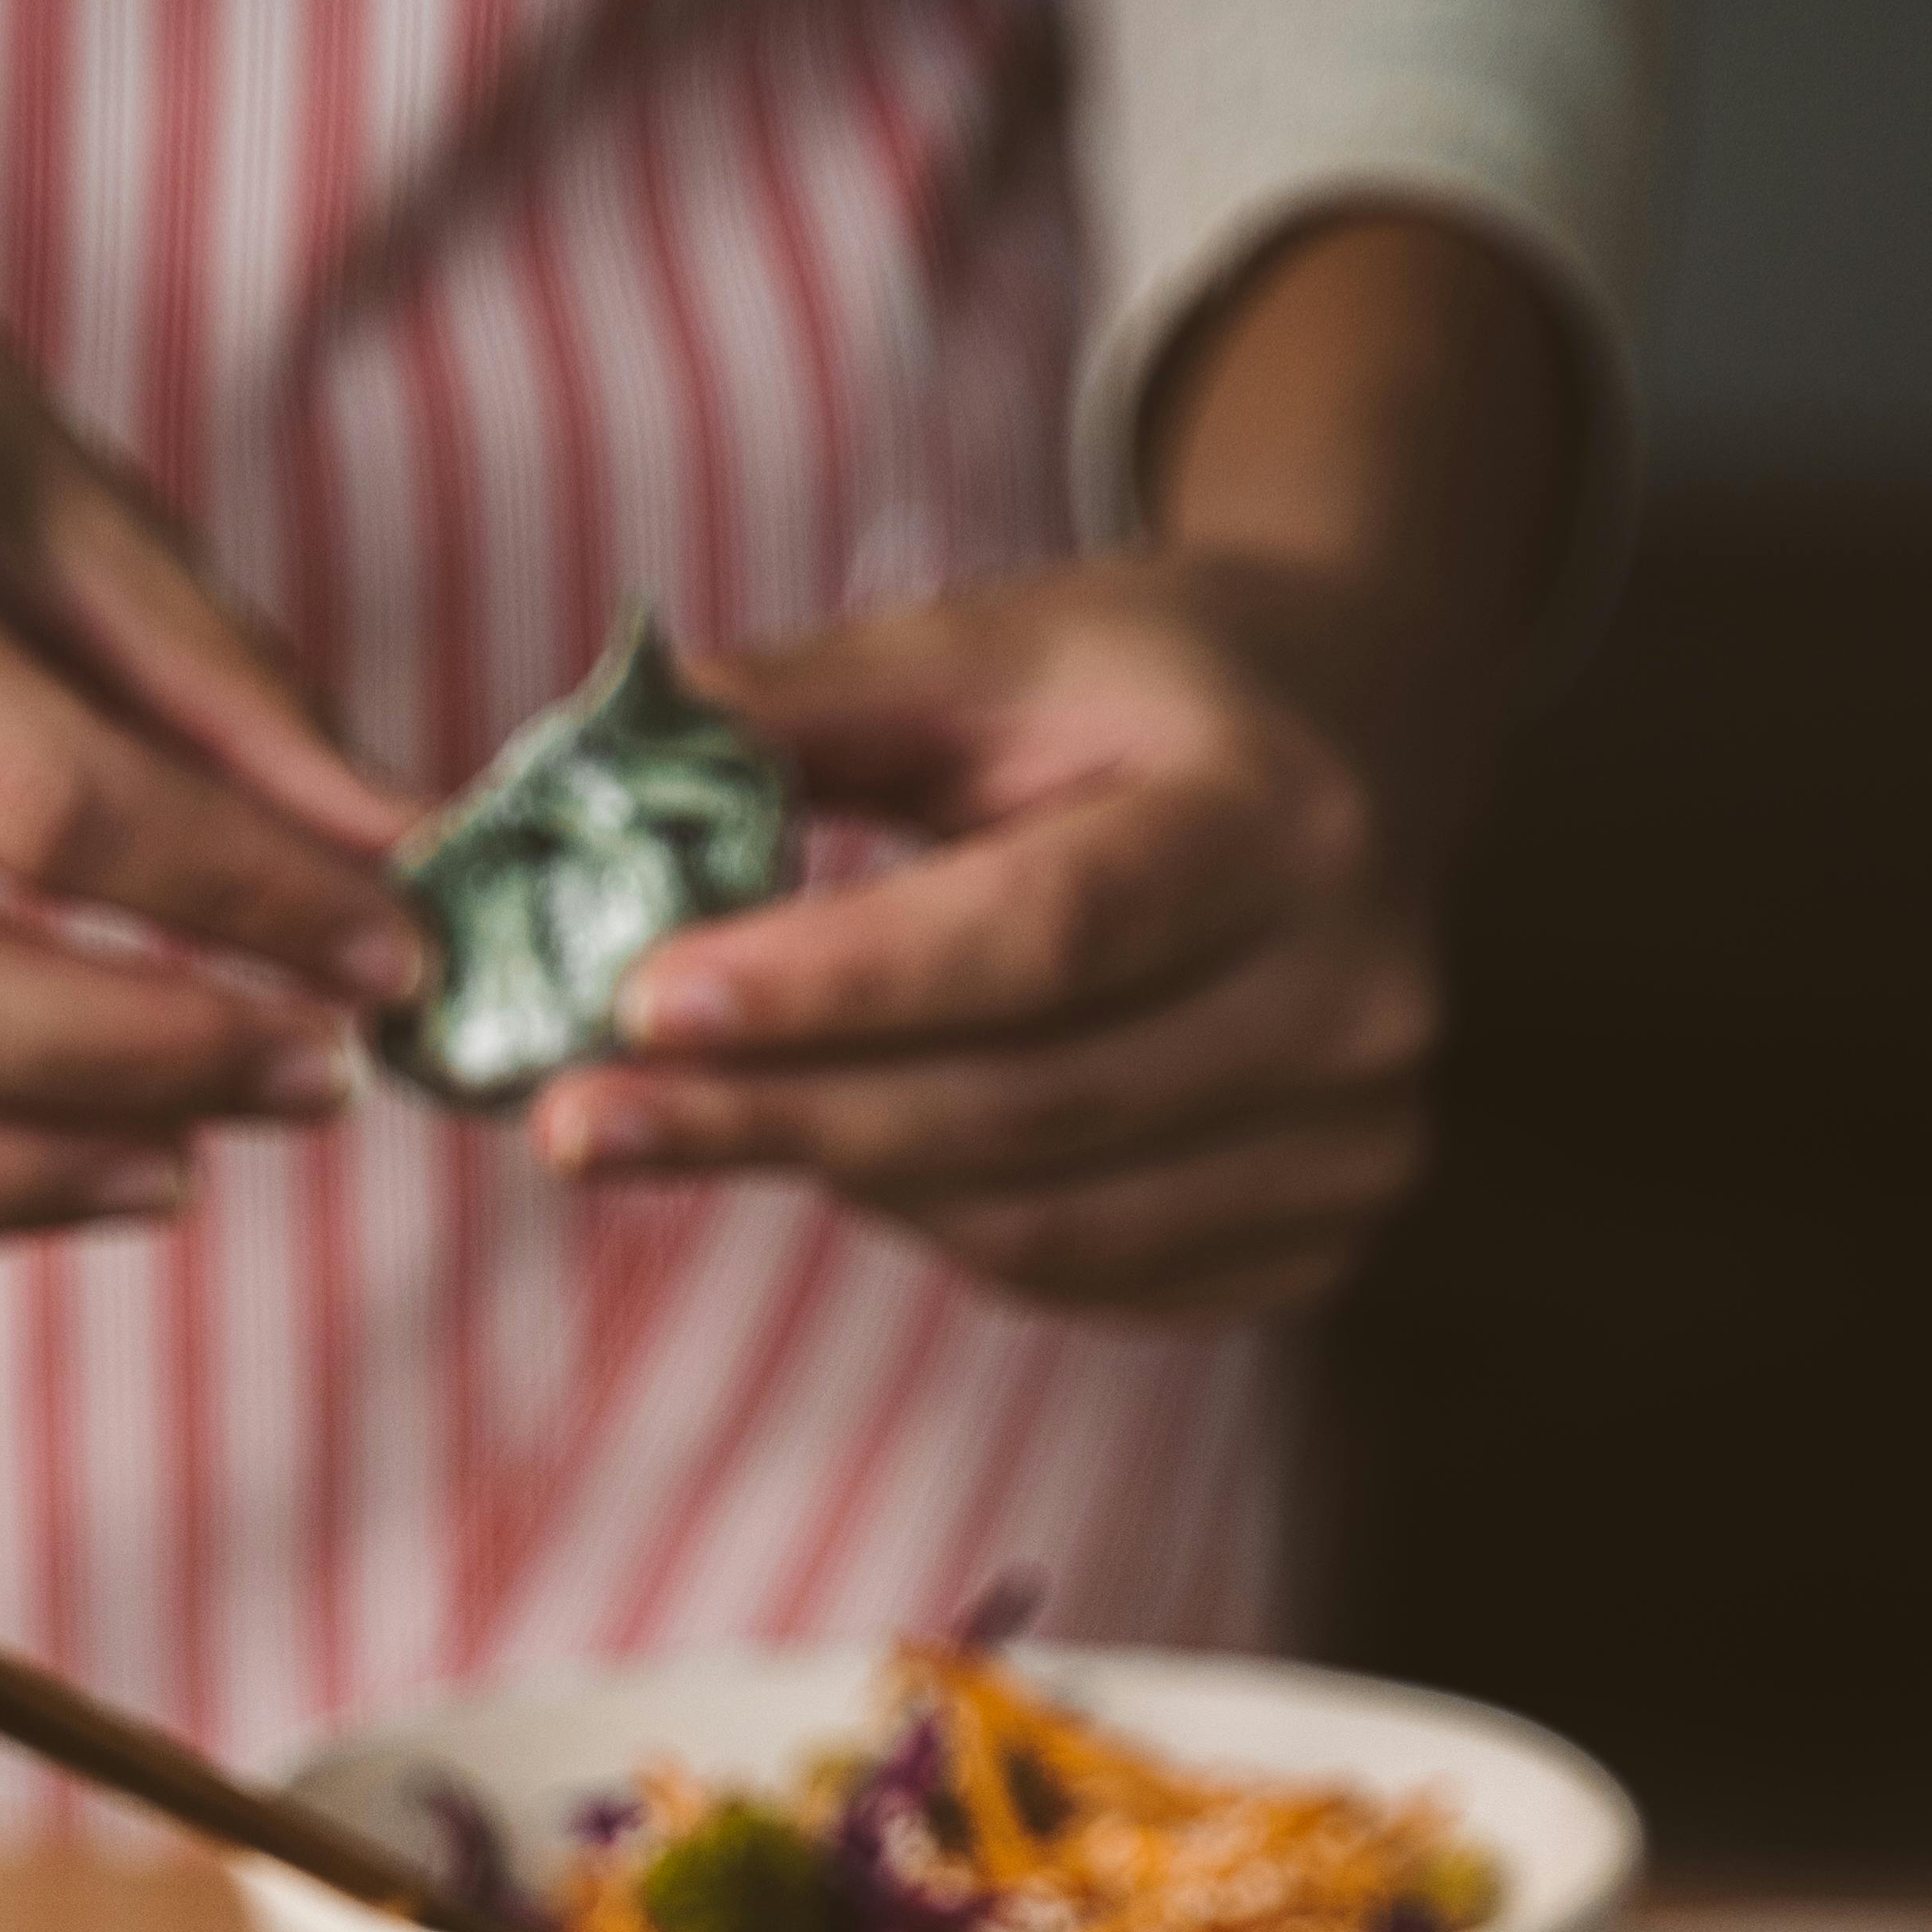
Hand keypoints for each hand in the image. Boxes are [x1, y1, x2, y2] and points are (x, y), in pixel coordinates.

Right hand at [0, 250, 420, 1263]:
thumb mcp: (100, 532)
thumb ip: (249, 719)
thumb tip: (414, 878)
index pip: (35, 803)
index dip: (238, 905)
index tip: (390, 959)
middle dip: (138, 1066)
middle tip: (312, 1080)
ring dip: (10, 1186)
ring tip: (185, 1167)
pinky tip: (50, 1181)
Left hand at [529, 552, 1440, 1325]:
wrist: (1361, 741)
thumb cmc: (1135, 692)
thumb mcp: (988, 652)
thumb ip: (796, 712)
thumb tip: (570, 779)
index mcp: (1277, 816)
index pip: (1040, 935)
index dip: (834, 987)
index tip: (637, 1004)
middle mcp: (1352, 994)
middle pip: (1020, 1107)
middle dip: (773, 1120)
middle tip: (574, 1122)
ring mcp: (1356, 1140)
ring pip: (1034, 1226)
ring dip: (841, 1177)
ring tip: (701, 1117)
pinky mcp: (1324, 1235)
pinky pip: (1079, 1280)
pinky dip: (941, 1227)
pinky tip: (863, 1152)